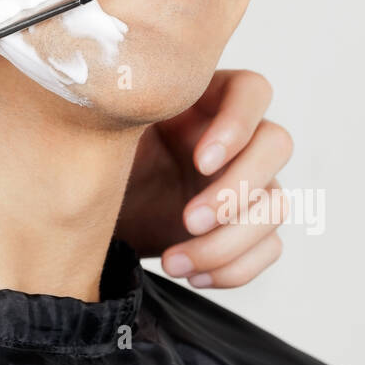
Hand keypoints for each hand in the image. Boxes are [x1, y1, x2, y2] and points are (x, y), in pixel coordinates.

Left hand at [115, 70, 291, 287]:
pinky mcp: (246, 226)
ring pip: (277, 204)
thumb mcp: (103, 131)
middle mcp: (234, 137)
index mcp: (203, 99)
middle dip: (236, 188)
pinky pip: (269, 247)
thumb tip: (128, 109)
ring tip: (173, 261)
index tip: (200, 161)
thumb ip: (127, 114)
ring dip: (230, 241)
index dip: (238, 125)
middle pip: (277, 145)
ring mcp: (246, 182)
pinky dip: (234, 268)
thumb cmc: (94, 160)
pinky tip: (190, 273)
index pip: (252, 91)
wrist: (86, 212)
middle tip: (190, 219)